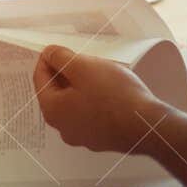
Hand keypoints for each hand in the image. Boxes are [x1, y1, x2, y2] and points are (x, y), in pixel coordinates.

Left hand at [31, 45, 167, 153]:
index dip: (46, 59)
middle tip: (78, 56)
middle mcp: (63, 128)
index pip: (40, 79)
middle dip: (65, 72)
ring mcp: (83, 136)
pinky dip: (93, 100)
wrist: (147, 126)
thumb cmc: (113, 95)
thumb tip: (48, 54)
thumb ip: (61, 58)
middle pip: (56, 93)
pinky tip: (108, 90)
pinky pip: (90, 114)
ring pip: (74, 103)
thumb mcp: (83, 67)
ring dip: (80, 86)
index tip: (55, 47)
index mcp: (52, 110)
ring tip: (95, 71)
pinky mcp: (101, 139)